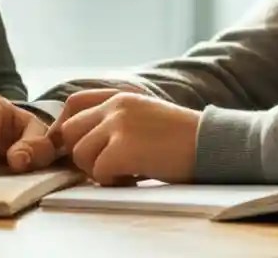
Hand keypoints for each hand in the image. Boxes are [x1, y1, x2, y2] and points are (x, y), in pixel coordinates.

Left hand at [49, 89, 199, 185]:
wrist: (211, 144)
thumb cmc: (182, 138)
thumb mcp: (145, 114)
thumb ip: (115, 119)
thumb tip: (81, 141)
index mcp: (120, 96)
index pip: (73, 103)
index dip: (65, 127)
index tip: (74, 147)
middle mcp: (116, 106)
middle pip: (70, 132)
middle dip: (82, 154)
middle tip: (105, 167)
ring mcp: (119, 125)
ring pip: (81, 154)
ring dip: (99, 171)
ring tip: (126, 173)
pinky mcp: (124, 148)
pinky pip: (99, 172)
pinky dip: (113, 182)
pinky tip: (134, 178)